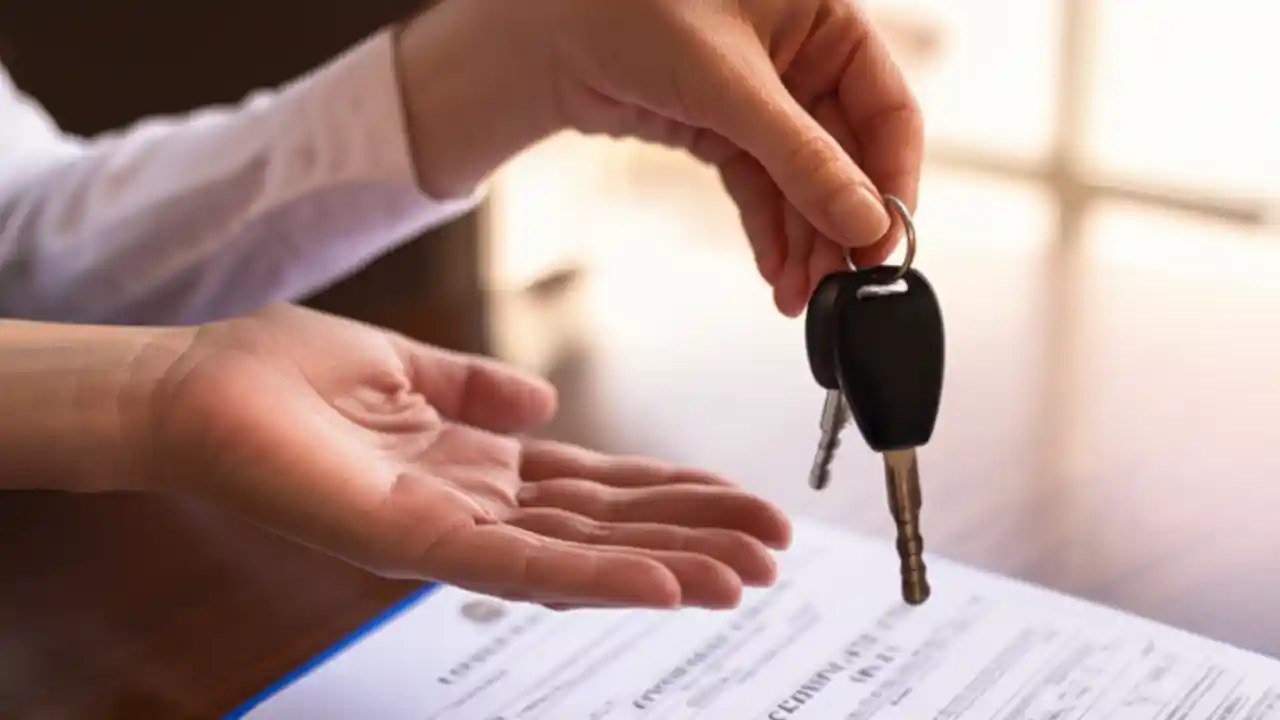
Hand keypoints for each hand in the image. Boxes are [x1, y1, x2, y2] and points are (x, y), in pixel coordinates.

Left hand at [145, 305, 789, 608]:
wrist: (193, 387)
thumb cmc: (279, 376)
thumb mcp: (403, 368)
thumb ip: (476, 389)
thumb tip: (541, 400)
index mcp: (476, 463)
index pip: (595, 486)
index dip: (670, 493)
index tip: (739, 497)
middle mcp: (475, 506)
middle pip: (607, 525)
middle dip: (694, 535)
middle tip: (777, 547)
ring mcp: (450, 531)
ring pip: (583, 556)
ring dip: (671, 565)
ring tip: (751, 574)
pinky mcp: (418, 543)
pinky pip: (523, 568)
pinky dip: (602, 577)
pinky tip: (670, 585)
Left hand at [396, 0, 922, 316]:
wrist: (539, 34)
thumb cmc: (627, 11)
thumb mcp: (727, 85)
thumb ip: (802, 156)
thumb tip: (865, 220)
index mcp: (824, 17)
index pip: (888, 109)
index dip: (893, 181)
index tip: (886, 243)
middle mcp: (802, 56)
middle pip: (847, 157)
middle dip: (839, 227)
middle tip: (841, 289)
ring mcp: (763, 97)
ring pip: (803, 183)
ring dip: (805, 242)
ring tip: (803, 298)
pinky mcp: (724, 129)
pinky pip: (762, 189)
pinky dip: (768, 231)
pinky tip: (776, 272)